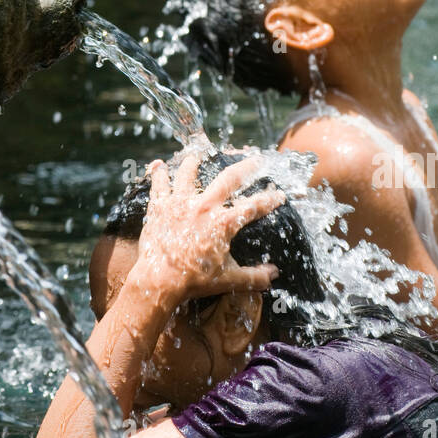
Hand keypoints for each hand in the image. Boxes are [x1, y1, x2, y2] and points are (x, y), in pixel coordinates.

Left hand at [130, 151, 283, 309]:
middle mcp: (204, 206)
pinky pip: (159, 184)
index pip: (254, 207)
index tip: (279, 195)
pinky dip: (158, 173)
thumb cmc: (194, 280)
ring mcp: (180, 203)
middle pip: (229, 178)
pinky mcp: (160, 207)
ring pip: (188, 173)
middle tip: (256, 159)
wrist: (159, 280)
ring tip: (197, 156)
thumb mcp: (229, 280)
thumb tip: (274, 274)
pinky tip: (157, 165)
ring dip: (194, 163)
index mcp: (223, 223)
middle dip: (246, 167)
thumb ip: (254, 276)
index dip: (270, 200)